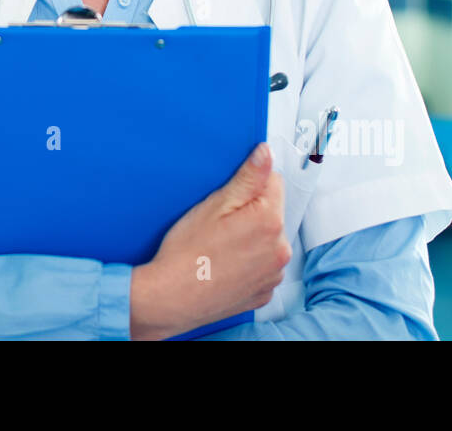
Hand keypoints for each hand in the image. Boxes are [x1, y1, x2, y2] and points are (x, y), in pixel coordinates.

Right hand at [129, 142, 291, 339]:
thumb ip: (247, 177)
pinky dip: (248, 263)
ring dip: (252, 239)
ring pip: (268, 241)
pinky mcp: (264, 293)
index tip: (230, 197)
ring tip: (220, 246)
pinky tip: (224, 264)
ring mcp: (273, 275)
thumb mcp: (214, 204)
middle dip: (251, 212)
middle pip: (272, 212)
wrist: (172, 298)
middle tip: (219, 223)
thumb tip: (265, 154)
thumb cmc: (187, 254)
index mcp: (269, 221)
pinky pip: (262, 267)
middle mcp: (280, 250)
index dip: (249, 184)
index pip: (274, 182)